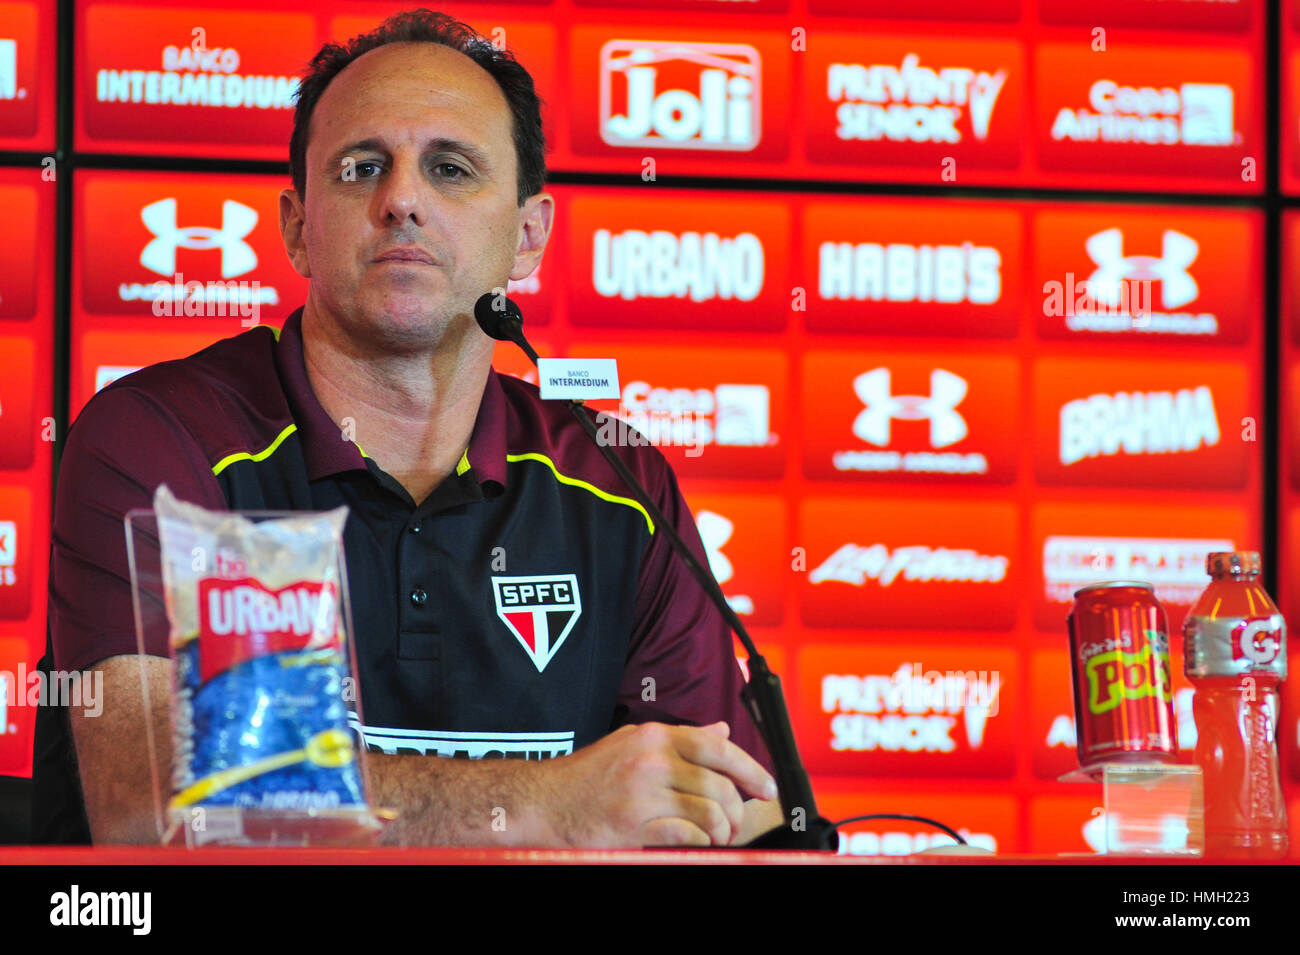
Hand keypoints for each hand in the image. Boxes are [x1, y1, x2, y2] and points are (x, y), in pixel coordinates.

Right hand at [541, 721, 777, 847]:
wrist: (541, 802)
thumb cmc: (586, 776)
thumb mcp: (632, 743)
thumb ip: (680, 739)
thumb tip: (720, 731)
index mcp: (654, 736)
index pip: (717, 747)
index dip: (750, 768)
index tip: (767, 787)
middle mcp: (651, 759)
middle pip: (719, 783)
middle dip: (739, 808)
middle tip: (739, 822)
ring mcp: (642, 793)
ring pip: (708, 810)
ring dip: (723, 829)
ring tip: (719, 836)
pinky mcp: (633, 824)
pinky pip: (685, 834)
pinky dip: (700, 841)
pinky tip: (697, 841)